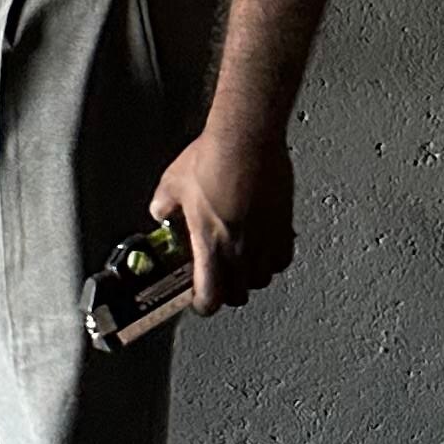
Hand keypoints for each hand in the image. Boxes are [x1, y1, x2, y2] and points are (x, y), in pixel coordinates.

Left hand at [147, 123, 294, 315]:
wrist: (246, 140)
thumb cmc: (212, 158)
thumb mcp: (173, 183)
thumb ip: (164, 204)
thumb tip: (159, 211)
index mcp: (210, 245)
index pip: (211, 298)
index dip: (203, 303)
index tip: (199, 298)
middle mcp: (240, 250)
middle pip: (239, 294)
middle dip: (227, 290)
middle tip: (219, 278)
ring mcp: (265, 240)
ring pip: (262, 279)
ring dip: (251, 276)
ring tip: (241, 261)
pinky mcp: (284, 226)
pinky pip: (282, 258)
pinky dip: (273, 259)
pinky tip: (264, 245)